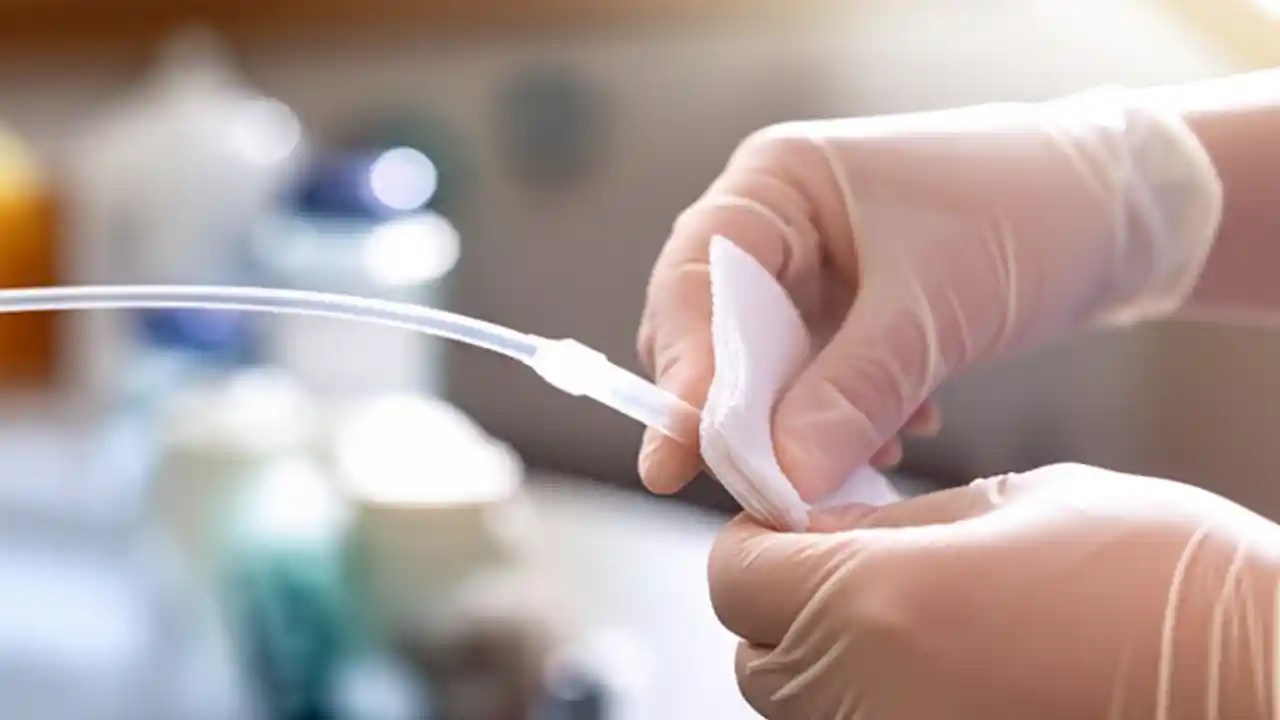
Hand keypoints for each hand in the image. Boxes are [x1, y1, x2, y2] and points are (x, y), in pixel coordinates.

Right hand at [637, 94, 1219, 498]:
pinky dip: (844, 416)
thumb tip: (779, 479)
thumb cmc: (1031, 216)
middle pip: (713, 326)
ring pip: (767, 363)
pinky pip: (817, 376)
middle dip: (734, 408)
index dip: (684, 369)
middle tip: (747, 483)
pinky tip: (901, 430)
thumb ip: (849, 394)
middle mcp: (781, 219)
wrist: (1125, 210)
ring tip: (840, 467)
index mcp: (779, 182)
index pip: (696, 278)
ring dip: (797, 423)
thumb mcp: (933, 309)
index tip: (679, 454)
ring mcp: (814, 265)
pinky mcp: (851, 307)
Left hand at [709, 463, 1279, 718]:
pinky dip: (871, 698)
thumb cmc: (1159, 578)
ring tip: (909, 617)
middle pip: (755, 653)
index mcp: (874, 605)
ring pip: (799, 707)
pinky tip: (942, 665)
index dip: (758, 537)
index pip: (732, 576)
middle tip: (853, 562)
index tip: (798, 516)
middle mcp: (863, 699)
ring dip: (823, 657)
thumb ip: (896, 522)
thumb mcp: (1015, 504)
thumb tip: (825, 526)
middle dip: (783, 603)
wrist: (1263, 683)